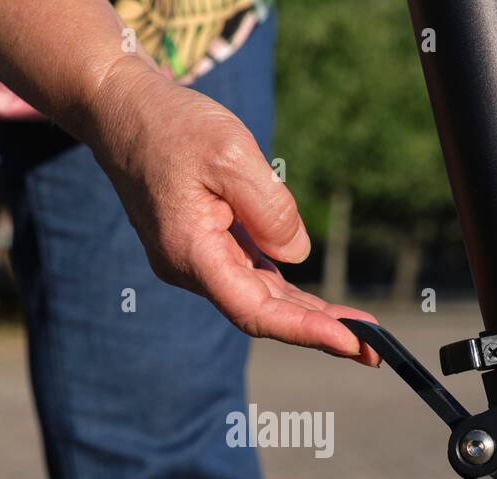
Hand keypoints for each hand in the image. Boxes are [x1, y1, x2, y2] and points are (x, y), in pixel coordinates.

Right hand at [83, 57, 380, 366]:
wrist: (123, 111)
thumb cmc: (173, 126)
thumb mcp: (232, 153)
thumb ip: (271, 208)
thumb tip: (296, 256)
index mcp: (191, 252)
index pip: (255, 309)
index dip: (305, 330)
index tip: (350, 342)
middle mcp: (190, 268)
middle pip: (263, 313)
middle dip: (319, 330)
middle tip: (374, 349)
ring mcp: (195, 261)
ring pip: (260, 298)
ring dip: (307, 314)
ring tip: (359, 331)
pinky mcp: (205, 248)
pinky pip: (252, 277)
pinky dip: (287, 291)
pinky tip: (321, 306)